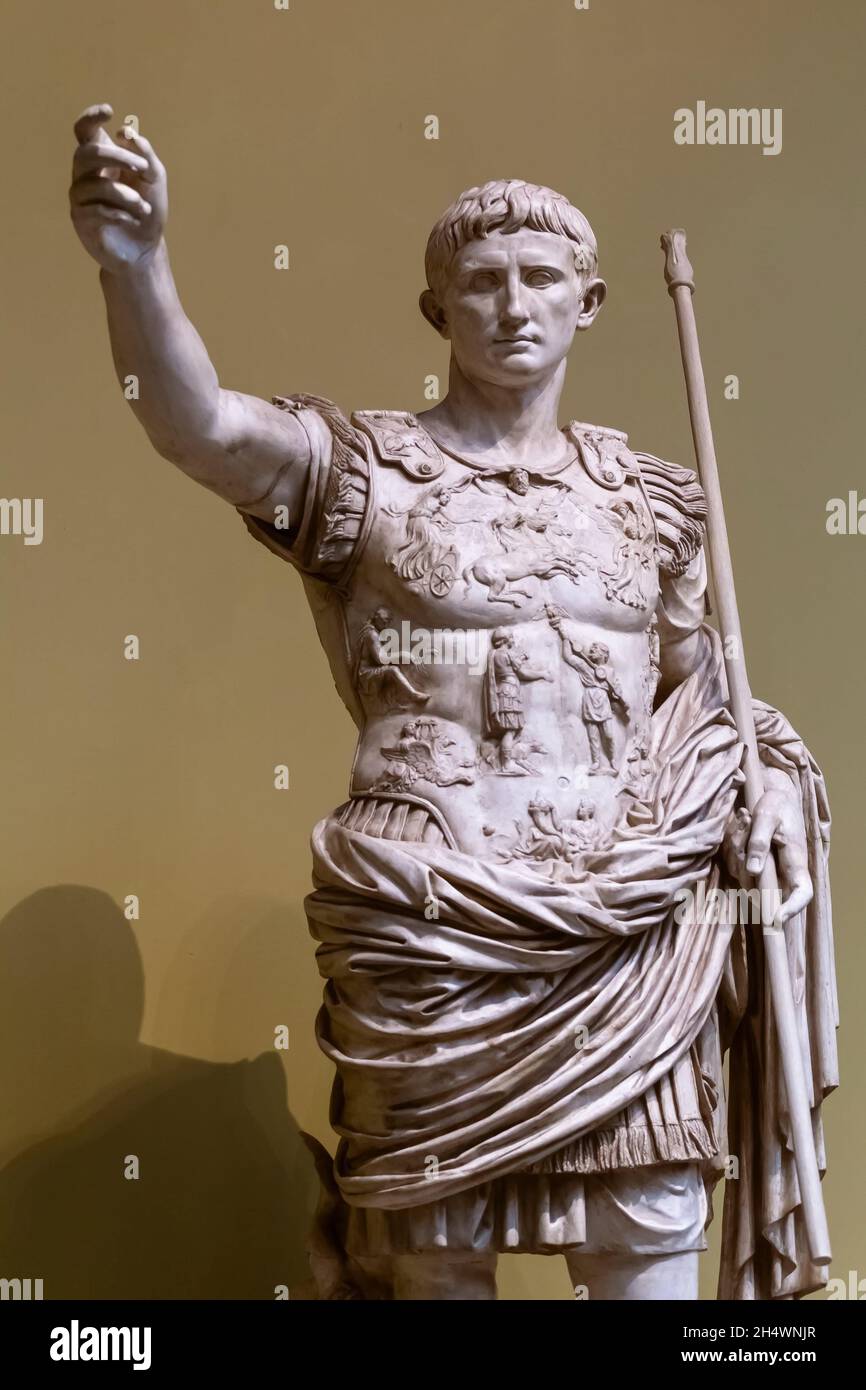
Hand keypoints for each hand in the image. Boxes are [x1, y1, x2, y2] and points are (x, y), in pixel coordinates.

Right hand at [69, 104, 167, 271]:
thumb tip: (126, 133)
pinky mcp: (81, 220)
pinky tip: (132, 219)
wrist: (145, 250)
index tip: (109, 111)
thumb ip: (145, 154)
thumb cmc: (147, 211)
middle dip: (117, 157)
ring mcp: (81, 198)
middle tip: (143, 168)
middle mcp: (86, 175)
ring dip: (125, 194)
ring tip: (144, 208)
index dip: (91, 117)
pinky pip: (94, 209)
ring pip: (93, 184)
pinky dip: (117, 213)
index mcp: (101, 160)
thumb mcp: (154, 179)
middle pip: (87, 153)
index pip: (85, 132)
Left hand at [723, 779, 812, 924]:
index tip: (776, 919)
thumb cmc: (776, 804)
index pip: (802, 893)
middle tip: (744, 831)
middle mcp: (783, 870)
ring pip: (745, 877)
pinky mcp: (753, 863)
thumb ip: (759, 842)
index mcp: (795, 860)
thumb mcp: (767, 816)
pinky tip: (738, 825)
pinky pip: (735, 865)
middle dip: (744, 867)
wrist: (775, 794)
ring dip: (736, 851)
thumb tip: (753, 871)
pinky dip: (732, 847)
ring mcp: (768, 868)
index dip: (792, 909)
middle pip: (764, 889)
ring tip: (744, 820)